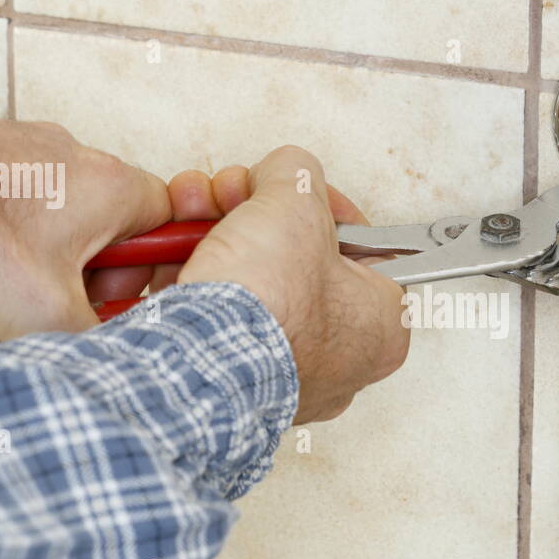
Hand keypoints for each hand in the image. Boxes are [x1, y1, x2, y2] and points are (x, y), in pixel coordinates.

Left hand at [0, 104, 174, 339]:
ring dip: (5, 287)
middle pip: (95, 246)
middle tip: (44, 314)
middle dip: (64, 292)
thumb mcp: (45, 312)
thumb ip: (95, 338)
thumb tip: (109, 354)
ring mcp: (17, 163)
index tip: (128, 302)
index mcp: (109, 187)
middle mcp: (69, 164)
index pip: (168, 227)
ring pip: (36, 246)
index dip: (151, 275)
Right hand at [177, 146, 409, 423]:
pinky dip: (199, 290)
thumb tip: (285, 170)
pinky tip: (176, 262)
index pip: (362, 244)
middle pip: (301, 264)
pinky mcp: (236, 388)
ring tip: (195, 219)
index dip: (317, 203)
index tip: (289, 188)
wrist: (200, 361)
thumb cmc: (269, 301)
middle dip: (258, 221)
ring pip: (257, 293)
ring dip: (221, 245)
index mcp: (382, 325)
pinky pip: (221, 326)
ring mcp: (289, 381)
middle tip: (233, 198)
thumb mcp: (295, 199)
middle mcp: (344, 364)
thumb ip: (296, 173)